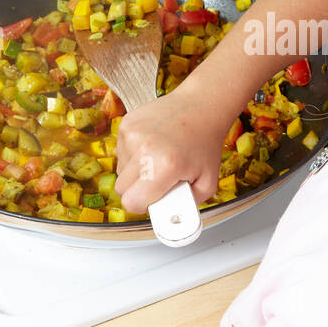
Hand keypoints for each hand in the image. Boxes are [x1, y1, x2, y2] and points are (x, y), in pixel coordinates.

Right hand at [114, 81, 231, 213]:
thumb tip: (169, 220)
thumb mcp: (207, 183)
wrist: (201, 106)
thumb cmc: (205, 144)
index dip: (143, 204)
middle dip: (138, 189)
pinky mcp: (126, 124)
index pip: (132, 202)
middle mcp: (144, 149)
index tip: (152, 199)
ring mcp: (132, 134)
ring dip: (135, 171)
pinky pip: (121, 152)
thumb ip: (187, 205)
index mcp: (164, 166)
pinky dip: (134, 153)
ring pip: (120, 170)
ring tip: (158, 159)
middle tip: (158, 180)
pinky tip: (153, 145)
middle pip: (122, 189)